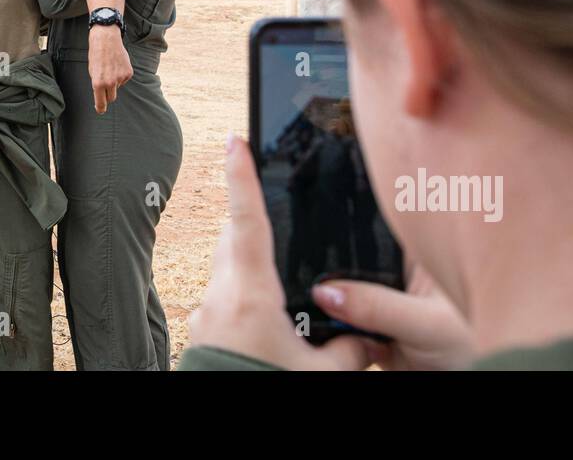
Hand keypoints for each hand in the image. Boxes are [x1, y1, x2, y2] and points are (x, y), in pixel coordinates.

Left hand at [87, 24, 131, 113]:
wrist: (106, 39)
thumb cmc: (96, 54)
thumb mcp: (92, 71)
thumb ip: (97, 84)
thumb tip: (102, 95)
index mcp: (98, 83)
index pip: (101, 102)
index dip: (101, 108)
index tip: (101, 110)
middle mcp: (110, 82)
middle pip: (111, 98)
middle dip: (108, 94)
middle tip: (105, 85)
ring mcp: (121, 78)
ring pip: (118, 87)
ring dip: (114, 81)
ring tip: (110, 67)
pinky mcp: (128, 72)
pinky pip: (124, 79)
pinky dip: (121, 74)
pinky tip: (117, 64)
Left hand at [187, 133, 474, 369]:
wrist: (226, 432)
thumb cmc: (268, 389)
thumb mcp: (324, 375)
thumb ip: (351, 347)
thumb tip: (369, 335)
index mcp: (250, 293)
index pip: (247, 220)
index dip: (242, 176)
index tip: (235, 141)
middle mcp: (221, 298)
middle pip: (232, 240)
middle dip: (250, 221)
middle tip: (274, 211)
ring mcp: (206, 317)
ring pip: (224, 271)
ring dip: (246, 264)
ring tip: (281, 275)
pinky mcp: (203, 338)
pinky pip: (221, 304)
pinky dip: (241, 299)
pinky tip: (266, 319)